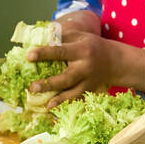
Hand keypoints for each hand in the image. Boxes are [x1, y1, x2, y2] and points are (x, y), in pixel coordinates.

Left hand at [26, 31, 140, 108]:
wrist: (115, 61)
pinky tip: (51, 107)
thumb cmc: (92, 46)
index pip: (60, 51)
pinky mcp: (89, 90)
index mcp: (81, 49)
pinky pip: (76, 98)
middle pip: (66, 77)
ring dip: (57, 98)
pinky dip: (64, 103)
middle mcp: (85, 67)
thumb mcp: (80, 36)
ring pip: (71, 91)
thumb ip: (62, 37)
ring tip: (43, 102)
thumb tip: (40, 37)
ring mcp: (88, 81)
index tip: (29, 55)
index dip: (44, 53)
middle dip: (48, 83)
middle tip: (31, 86)